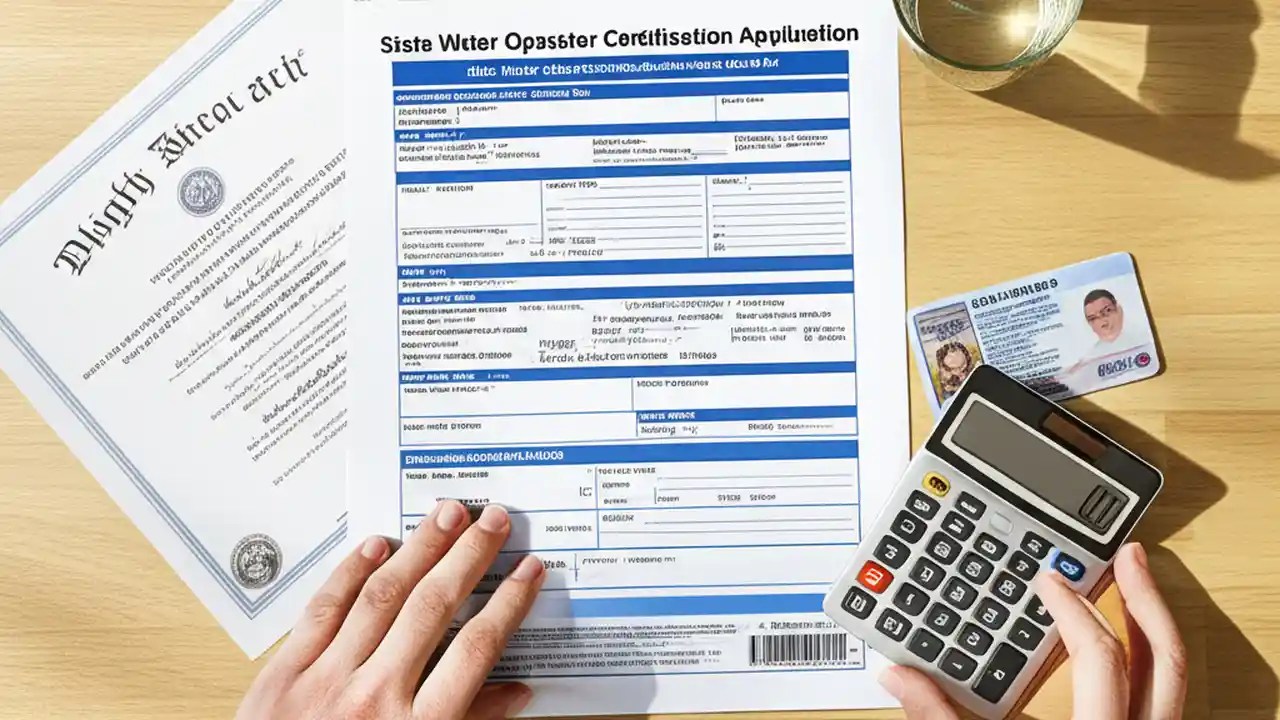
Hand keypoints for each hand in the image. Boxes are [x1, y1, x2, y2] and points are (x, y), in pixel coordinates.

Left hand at [236, 501, 544, 719]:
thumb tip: (515, 693)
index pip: (476, 650)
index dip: (509, 604)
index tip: (529, 571)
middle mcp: (375, 698)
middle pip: (433, 608)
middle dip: (469, 556)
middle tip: (493, 520)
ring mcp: (326, 681)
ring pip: (382, 596)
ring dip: (420, 548)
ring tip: (447, 514)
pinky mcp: (285, 673)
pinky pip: (323, 609)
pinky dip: (351, 572)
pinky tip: (377, 545)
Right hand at [879, 543, 1186, 718]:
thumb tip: (898, 678)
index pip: (1100, 659)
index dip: (1075, 612)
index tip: (1049, 582)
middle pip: (1165, 659)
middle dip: (1147, 601)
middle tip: (1129, 557)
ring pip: (1176, 680)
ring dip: (1156, 629)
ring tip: (1138, 590)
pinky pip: (1164, 702)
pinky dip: (1150, 666)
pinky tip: (1129, 652)